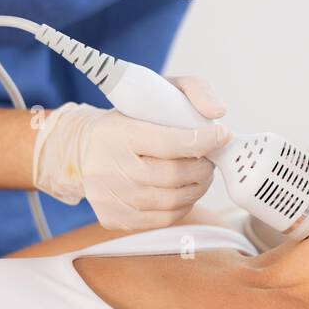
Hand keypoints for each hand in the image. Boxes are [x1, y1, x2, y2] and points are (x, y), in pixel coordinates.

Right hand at [32, 76, 231, 230]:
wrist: (84, 147)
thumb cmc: (130, 117)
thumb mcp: (158, 90)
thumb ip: (193, 90)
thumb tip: (218, 113)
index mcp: (118, 133)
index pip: (170, 142)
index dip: (205, 141)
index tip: (223, 135)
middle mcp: (109, 168)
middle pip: (174, 175)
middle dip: (204, 168)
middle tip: (210, 158)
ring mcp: (109, 197)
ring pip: (172, 201)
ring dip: (198, 187)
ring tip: (201, 174)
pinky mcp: (113, 218)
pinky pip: (163, 219)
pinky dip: (183, 205)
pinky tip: (184, 190)